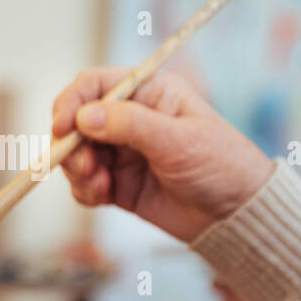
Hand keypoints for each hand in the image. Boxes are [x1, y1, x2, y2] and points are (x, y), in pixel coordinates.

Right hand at [52, 69, 274, 241]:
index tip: (63, 127)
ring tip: (99, 185)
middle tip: (85, 167)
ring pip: (77, 154)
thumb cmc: (221, 166)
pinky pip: (85, 183)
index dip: (72, 102)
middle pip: (77, 121)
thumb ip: (130, 125)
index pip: (95, 85)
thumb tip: (84, 116)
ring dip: (77, 170)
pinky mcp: (119, 184)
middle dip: (72, 144)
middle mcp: (130, 118)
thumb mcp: (179, 141)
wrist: (237, 216)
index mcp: (149, 93)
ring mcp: (123, 152)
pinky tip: (103, 196)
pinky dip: (84, 190)